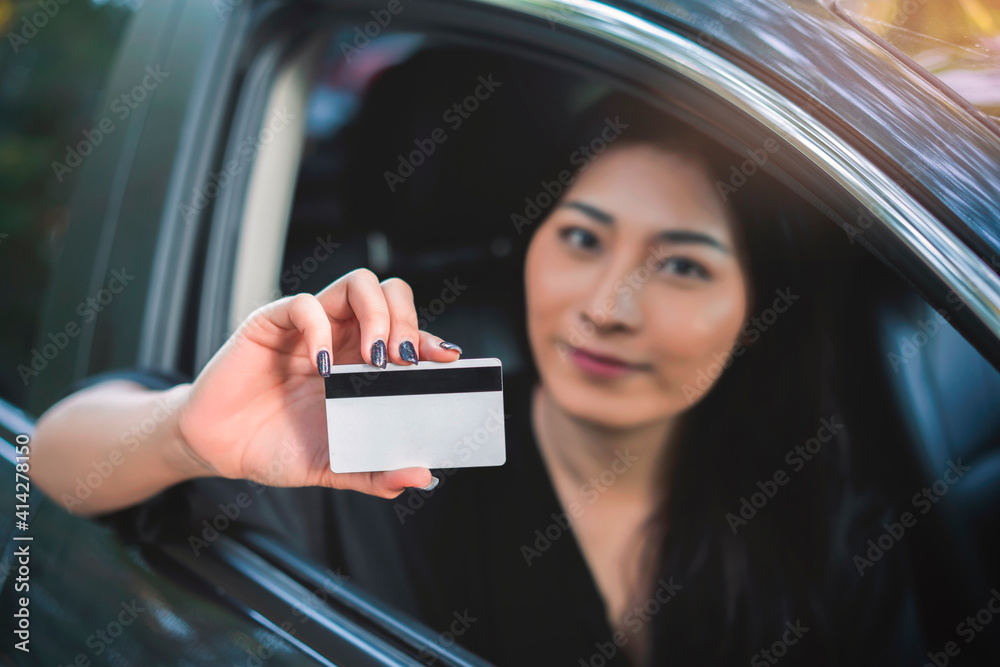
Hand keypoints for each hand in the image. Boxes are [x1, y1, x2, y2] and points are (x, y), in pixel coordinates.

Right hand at [173, 269, 461, 497]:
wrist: (220, 450)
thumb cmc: (278, 448)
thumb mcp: (335, 466)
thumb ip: (376, 471)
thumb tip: (423, 476)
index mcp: (364, 362)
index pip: (409, 332)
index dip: (430, 340)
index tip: (447, 360)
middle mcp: (343, 335)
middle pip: (392, 294)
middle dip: (407, 320)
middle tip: (402, 362)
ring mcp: (310, 325)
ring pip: (359, 284)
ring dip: (377, 315)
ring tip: (374, 359)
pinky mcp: (272, 323)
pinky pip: (305, 305)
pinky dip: (320, 329)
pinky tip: (322, 366)